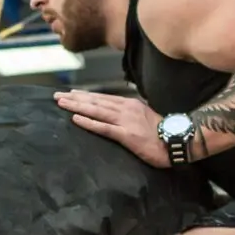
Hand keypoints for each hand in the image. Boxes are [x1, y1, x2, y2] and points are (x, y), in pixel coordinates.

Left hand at [53, 89, 167, 167]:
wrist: (177, 141)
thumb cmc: (162, 133)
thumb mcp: (144, 117)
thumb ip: (130, 114)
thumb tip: (117, 114)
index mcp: (130, 104)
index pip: (103, 98)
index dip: (85, 96)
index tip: (71, 94)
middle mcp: (125, 108)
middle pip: (95, 101)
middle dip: (75, 98)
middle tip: (57, 96)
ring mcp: (125, 121)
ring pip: (96, 111)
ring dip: (77, 106)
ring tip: (61, 104)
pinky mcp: (126, 135)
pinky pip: (103, 128)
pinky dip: (88, 122)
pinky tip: (75, 119)